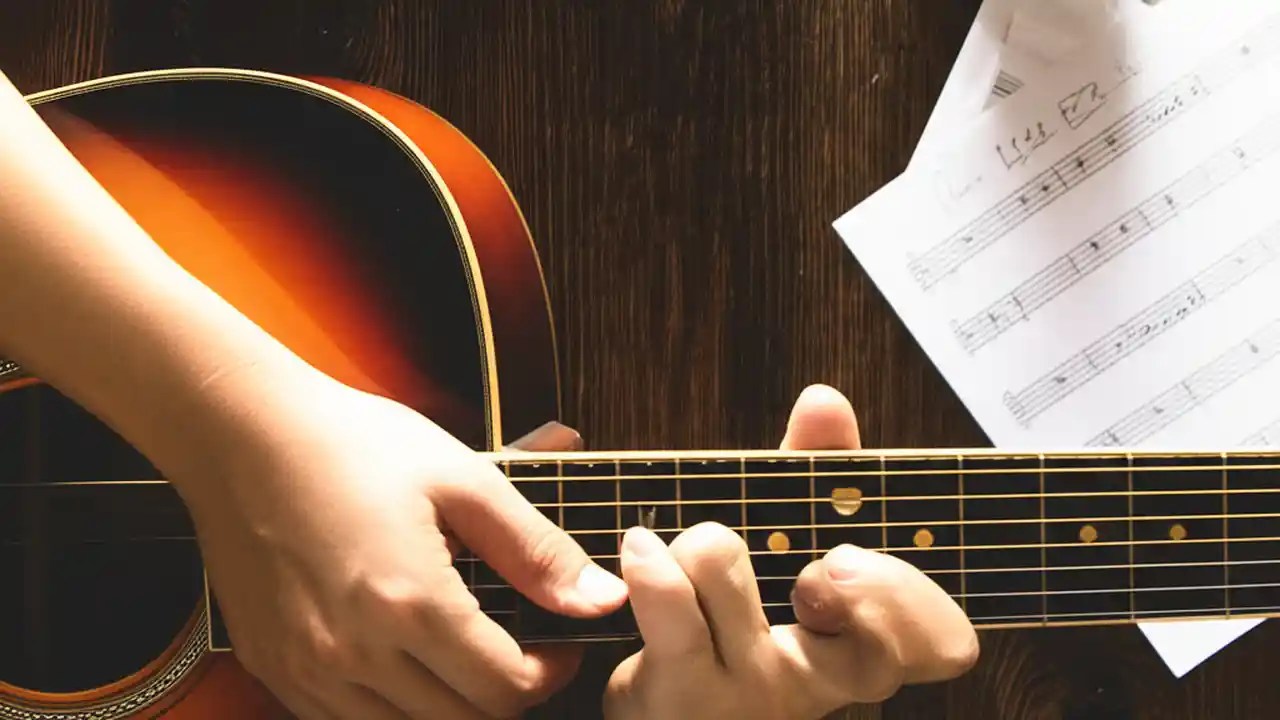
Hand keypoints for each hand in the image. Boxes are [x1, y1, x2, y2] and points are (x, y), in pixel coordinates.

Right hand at [179, 374, 627, 719]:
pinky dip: (391, 710)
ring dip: (450, 709)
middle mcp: (354, 653)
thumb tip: (603, 600)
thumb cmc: (354, 444)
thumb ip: (537, 551)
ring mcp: (306, 669)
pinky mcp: (274, 668)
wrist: (243, 432)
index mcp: (411, 603)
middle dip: (506, 696)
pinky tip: (406, 661)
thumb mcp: (463, 481)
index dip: (550, 674)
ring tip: (467, 657)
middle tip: (521, 652)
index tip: (558, 644)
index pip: (505, 690)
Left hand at [602, 384, 977, 719]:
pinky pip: (670, 605)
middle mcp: (814, 685)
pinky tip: (641, 551)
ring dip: (699, 540)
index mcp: (858, 648)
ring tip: (678, 552)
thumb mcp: (783, 548)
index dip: (912, 597)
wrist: (655, 708)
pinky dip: (651, 563)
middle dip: (852, 582)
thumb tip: (825, 403)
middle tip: (818, 569)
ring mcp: (748, 697)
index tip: (851, 552)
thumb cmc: (724, 627)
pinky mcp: (680, 695)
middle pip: (874, 645)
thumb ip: (817, 475)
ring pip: (727, 564)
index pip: (941, 643)